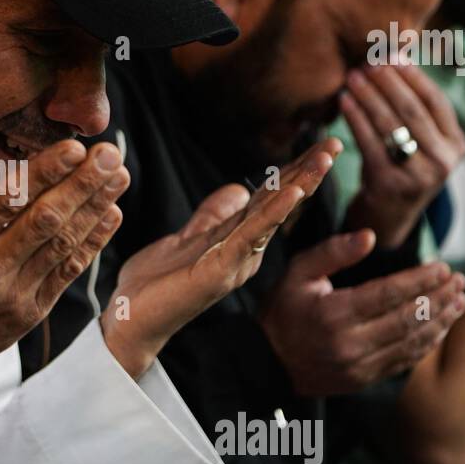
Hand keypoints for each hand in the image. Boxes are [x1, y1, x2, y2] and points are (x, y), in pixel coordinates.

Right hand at [0, 139, 126, 402]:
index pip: (4, 203)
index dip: (43, 174)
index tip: (71, 148)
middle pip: (44, 220)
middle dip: (81, 184)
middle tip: (108, 153)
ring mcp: (14, 295)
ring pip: (62, 244)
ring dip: (94, 207)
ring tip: (118, 175)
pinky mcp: (30, 312)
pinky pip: (67, 272)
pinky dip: (91, 243)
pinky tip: (109, 215)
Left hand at [101, 137, 339, 378]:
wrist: (129, 319)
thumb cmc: (154, 284)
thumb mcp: (187, 238)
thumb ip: (213, 215)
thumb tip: (239, 189)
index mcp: (237, 242)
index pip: (271, 200)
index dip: (294, 172)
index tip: (320, 145)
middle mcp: (244, 252)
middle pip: (280, 204)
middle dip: (308, 172)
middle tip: (335, 144)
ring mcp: (235, 262)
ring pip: (273, 215)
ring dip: (300, 184)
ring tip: (323, 158)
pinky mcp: (220, 270)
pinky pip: (250, 236)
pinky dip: (273, 212)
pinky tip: (293, 192)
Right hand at [260, 233, 464, 396]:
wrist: (267, 363)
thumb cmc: (282, 311)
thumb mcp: (297, 273)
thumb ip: (333, 252)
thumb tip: (370, 237)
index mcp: (333, 313)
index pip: (389, 293)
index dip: (420, 279)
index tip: (442, 266)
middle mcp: (348, 343)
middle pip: (408, 318)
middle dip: (438, 297)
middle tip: (459, 280)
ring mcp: (358, 366)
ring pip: (412, 342)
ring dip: (441, 321)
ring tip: (459, 301)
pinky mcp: (363, 380)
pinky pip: (404, 361)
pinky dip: (427, 344)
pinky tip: (441, 327)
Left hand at [341, 60, 464, 248]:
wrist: (387, 218)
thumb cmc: (401, 168)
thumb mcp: (422, 144)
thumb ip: (417, 111)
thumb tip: (396, 55)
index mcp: (456, 145)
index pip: (436, 101)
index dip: (413, 75)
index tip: (392, 54)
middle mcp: (444, 161)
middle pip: (413, 110)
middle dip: (388, 82)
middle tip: (367, 61)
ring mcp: (419, 175)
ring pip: (391, 125)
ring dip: (369, 95)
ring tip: (353, 76)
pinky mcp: (390, 184)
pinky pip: (369, 142)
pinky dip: (355, 117)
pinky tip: (343, 101)